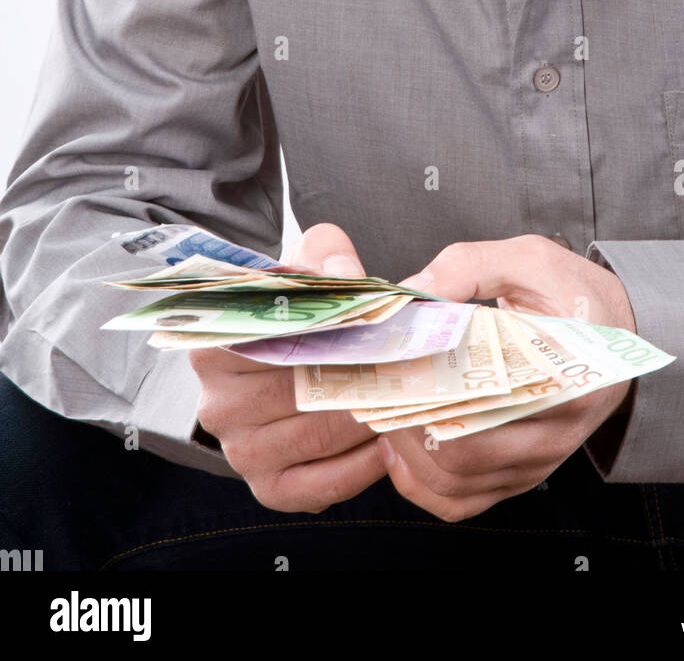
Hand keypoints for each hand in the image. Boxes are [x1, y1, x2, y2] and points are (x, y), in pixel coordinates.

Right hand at [188, 223, 386, 513]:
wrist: (294, 350)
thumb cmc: (304, 305)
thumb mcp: (310, 261)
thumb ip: (326, 255)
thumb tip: (345, 273)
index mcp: (216, 344)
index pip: (266, 339)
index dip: (324, 331)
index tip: (369, 321)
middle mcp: (217, 403)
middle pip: (300, 391)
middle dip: (358, 375)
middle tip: (409, 362)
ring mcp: (240, 451)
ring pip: (318, 438)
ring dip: (368, 419)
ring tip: (410, 396)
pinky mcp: (268, 487)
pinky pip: (322, 485)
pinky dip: (363, 466)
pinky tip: (391, 440)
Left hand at [374, 234, 636, 522]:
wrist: (617, 327)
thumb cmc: (572, 292)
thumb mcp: (529, 259)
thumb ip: (470, 267)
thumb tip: (411, 292)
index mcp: (566, 376)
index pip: (485, 405)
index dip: (428, 390)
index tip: (394, 364)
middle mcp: (556, 431)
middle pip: (464, 454)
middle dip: (408, 424)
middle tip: (377, 389)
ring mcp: (537, 459)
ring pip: (456, 485)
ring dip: (409, 456)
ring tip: (385, 413)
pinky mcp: (520, 473)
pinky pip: (462, 500)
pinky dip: (422, 483)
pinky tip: (402, 447)